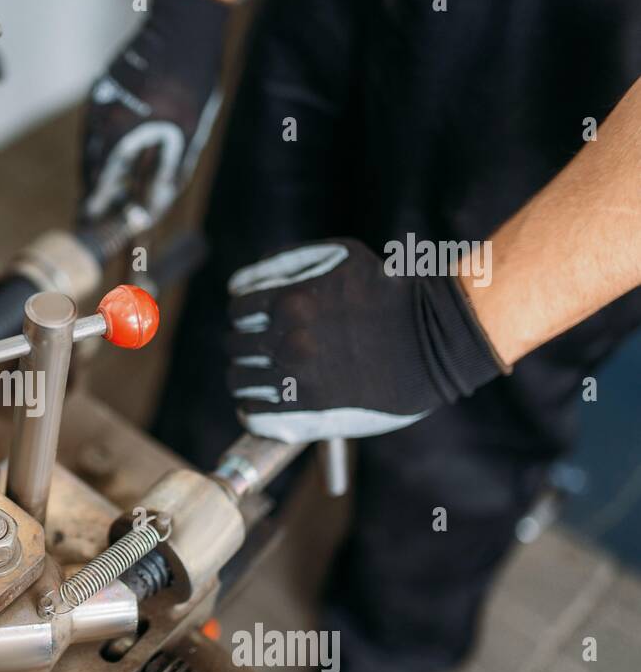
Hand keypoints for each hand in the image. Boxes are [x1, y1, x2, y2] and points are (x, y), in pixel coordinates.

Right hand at [80, 0, 228, 222]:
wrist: (181, 28)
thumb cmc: (189, 84)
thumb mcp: (185, 137)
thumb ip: (165, 177)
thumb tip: (150, 211)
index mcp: (117, 138)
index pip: (100, 187)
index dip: (97, 210)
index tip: (91, 225)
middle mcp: (99, 123)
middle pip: (91, 171)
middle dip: (96, 194)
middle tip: (98, 213)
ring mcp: (97, 104)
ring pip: (92, 150)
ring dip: (100, 172)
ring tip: (109, 189)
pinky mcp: (101, 90)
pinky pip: (97, 129)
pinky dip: (103, 147)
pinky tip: (117, 154)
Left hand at [226, 240, 506, 442]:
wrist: (436, 340)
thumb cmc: (389, 292)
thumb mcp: (340, 255)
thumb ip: (285, 263)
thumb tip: (236, 286)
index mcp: (289, 302)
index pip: (237, 312)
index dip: (246, 317)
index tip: (258, 323)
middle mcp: (287, 342)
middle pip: (236, 347)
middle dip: (247, 346)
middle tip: (264, 351)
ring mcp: (295, 380)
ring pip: (239, 382)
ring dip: (246, 378)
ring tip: (263, 378)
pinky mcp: (307, 413)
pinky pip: (254, 416)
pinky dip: (251, 410)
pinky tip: (262, 405)